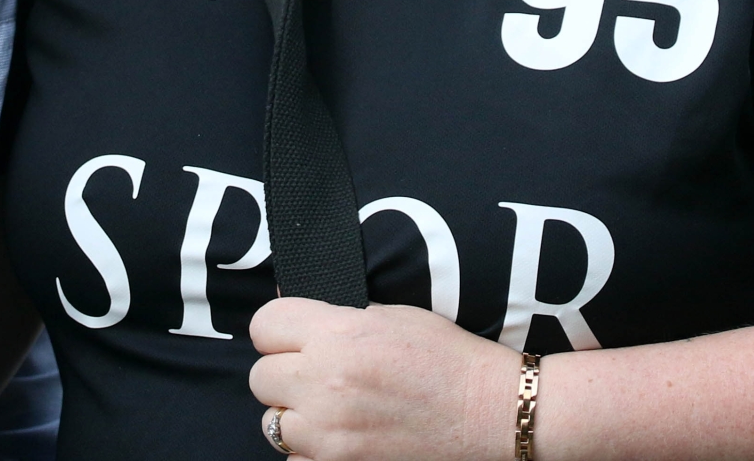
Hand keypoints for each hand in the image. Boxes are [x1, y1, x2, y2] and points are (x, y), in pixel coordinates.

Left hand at [249, 298, 519, 460]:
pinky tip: (345, 438)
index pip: (263, 325)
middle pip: (261, 377)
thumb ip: (334, 314)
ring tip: (333, 410)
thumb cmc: (446, 358)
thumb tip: (288, 307)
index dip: (278, 330)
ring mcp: (331, 434)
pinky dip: (314, 453)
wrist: (491, 415)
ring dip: (297, 416)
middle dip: (285, 374)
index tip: (295, 337)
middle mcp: (326, 383)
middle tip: (316, 375)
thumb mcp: (391, 315)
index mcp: (338, 333)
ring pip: (275, 424)